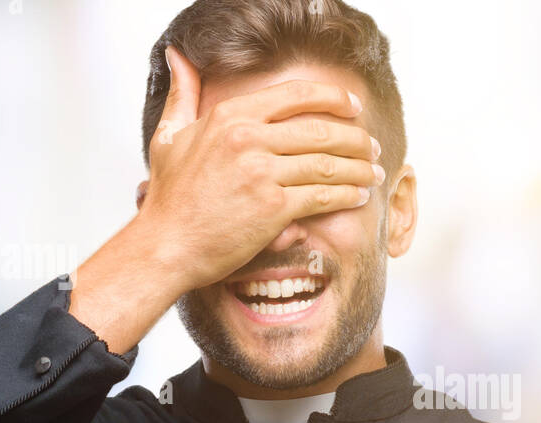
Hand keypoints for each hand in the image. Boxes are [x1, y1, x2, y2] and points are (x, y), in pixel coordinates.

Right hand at [138, 46, 383, 289]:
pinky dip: (346, 196)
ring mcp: (261, 172)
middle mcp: (247, 138)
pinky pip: (322, 196)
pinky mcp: (273, 208)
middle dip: (355, 138)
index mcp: (230, 116)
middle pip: (320, 130)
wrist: (166, 245)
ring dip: (359, 169)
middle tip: (372, 147)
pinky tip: (358, 196)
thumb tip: (179, 57)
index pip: (295, 95)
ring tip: (374, 172)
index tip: (354, 106)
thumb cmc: (170, 197)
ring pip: (327, 164)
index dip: (333, 97)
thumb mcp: (169, 135)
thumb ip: (182, 95)